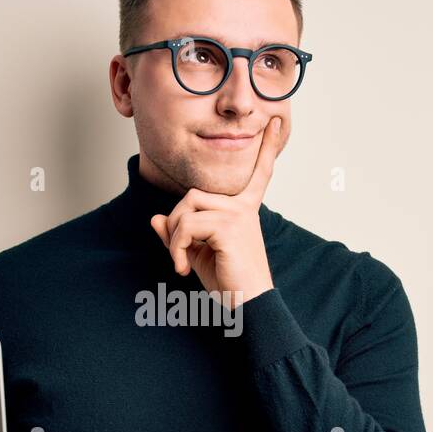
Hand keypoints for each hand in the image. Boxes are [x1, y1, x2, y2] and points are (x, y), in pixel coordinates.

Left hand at [149, 115, 283, 305]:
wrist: (249, 308)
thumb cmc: (230, 284)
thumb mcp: (199, 256)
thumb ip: (178, 235)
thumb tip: (155, 219)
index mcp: (245, 210)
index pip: (257, 175)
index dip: (268, 149)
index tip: (277, 123)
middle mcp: (244, 208)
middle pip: (193, 196)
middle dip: (176, 223)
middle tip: (178, 254)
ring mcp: (238, 215)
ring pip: (186, 208)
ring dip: (174, 237)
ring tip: (181, 263)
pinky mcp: (229, 227)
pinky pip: (186, 226)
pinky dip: (175, 247)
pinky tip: (183, 268)